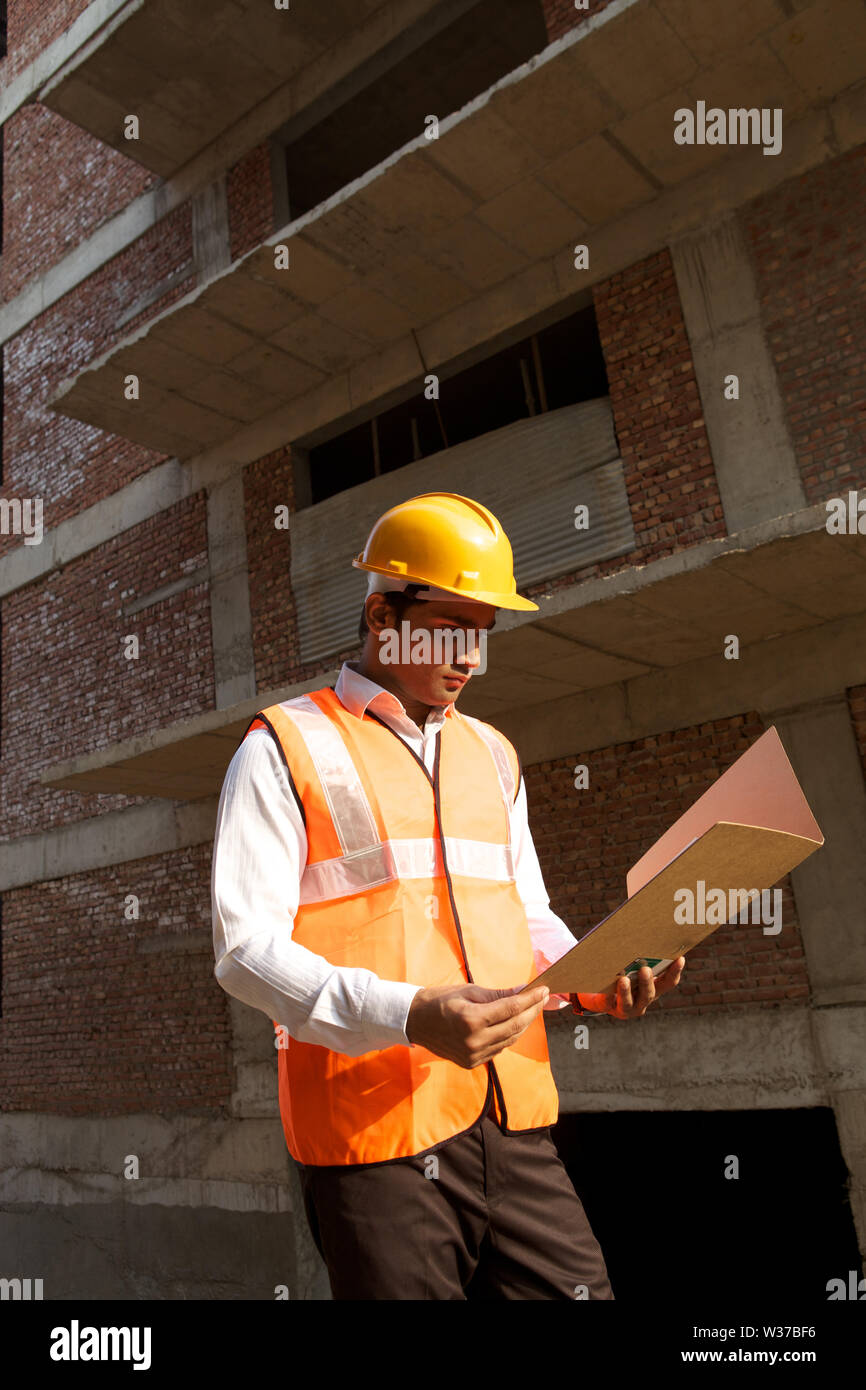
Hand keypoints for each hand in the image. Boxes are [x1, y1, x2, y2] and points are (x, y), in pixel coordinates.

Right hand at [406, 982, 549, 1068]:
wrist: (414, 1021)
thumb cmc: (440, 1000)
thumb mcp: (468, 991)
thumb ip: (497, 994)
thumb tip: (523, 990)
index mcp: (472, 1020)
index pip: (511, 1009)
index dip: (530, 999)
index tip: (543, 989)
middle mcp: (474, 1041)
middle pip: (515, 1026)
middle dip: (532, 1011)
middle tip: (543, 998)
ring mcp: (473, 1055)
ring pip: (510, 1040)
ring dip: (523, 1024)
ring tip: (532, 1009)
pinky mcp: (472, 1063)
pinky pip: (499, 1049)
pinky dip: (509, 1036)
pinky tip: (514, 1023)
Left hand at [580, 956, 685, 1019]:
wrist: (599, 994)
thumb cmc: (620, 974)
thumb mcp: (631, 965)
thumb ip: (638, 956)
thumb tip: (640, 935)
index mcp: (652, 988)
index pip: (668, 982)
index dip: (675, 971)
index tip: (680, 958)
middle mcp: (642, 1001)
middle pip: (649, 993)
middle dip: (647, 982)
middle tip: (646, 969)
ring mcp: (626, 1008)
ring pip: (628, 1002)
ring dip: (626, 991)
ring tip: (623, 980)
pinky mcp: (608, 1008)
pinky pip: (607, 1003)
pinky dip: (606, 996)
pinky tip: (604, 989)